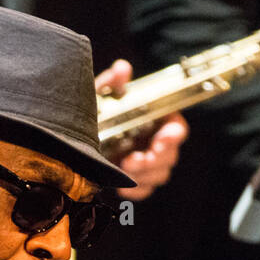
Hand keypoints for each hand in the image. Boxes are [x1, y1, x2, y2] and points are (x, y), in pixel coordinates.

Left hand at [95, 59, 188, 200]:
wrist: (82, 136)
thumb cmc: (100, 113)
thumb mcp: (103, 95)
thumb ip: (113, 82)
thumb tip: (122, 69)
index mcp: (157, 120)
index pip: (177, 129)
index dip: (172, 137)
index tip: (158, 141)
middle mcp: (156, 142)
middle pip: (170, 156)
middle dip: (154, 160)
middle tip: (133, 160)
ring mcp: (149, 163)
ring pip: (160, 175)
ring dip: (144, 175)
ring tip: (124, 168)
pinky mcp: (138, 180)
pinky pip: (145, 190)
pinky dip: (135, 190)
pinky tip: (121, 187)